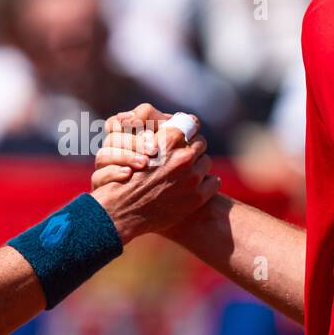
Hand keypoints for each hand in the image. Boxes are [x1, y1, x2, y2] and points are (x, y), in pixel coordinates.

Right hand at [90, 103, 218, 241]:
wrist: (120, 211)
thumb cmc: (123, 177)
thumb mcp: (135, 147)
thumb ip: (157, 136)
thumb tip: (172, 123)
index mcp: (169, 139)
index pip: (192, 123)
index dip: (188, 129)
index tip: (185, 135)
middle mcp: (184, 156)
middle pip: (201, 142)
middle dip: (192, 148)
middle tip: (182, 157)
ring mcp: (192, 177)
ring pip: (207, 162)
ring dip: (198, 166)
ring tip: (185, 173)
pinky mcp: (197, 197)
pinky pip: (213, 182)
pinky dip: (206, 183)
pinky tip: (194, 186)